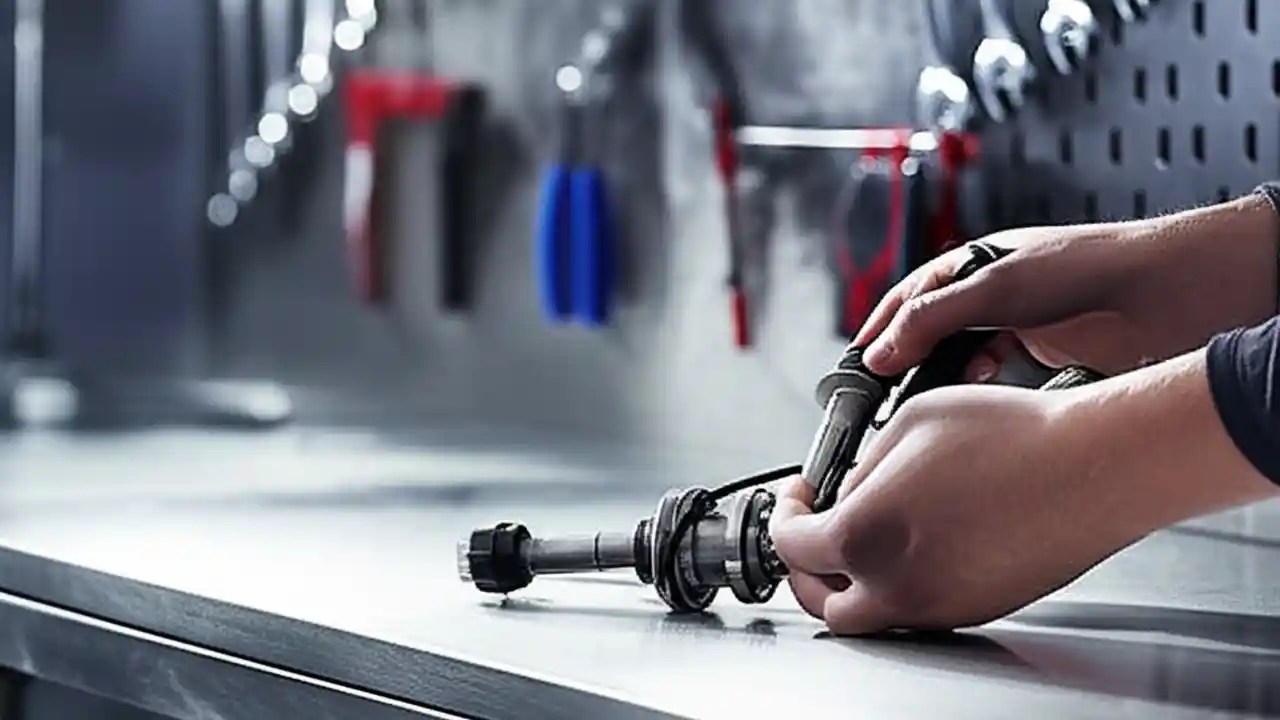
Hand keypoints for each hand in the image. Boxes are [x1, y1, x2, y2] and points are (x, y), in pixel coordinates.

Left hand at [770, 351, 1274, 633]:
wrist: (1093, 469)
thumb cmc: (1010, 437)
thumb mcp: (905, 422)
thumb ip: (861, 465)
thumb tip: (849, 488)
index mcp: (862, 537)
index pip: (790, 544)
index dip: (784, 513)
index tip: (798, 496)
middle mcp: (895, 586)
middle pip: (820, 599)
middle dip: (805, 564)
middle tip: (813, 530)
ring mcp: (938, 607)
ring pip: (868, 615)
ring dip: (852, 583)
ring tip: (864, 538)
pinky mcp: (976, 610)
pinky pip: (916, 609)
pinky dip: (900, 585)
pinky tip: (918, 542)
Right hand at [858, 195, 1278, 377]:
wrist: (1162, 292)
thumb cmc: (1087, 268)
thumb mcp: (994, 290)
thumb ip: (932, 320)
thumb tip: (882, 352)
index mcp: (975, 263)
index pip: (909, 298)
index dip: (881, 330)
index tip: (860, 364)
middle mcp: (993, 290)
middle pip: (933, 329)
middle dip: (910, 359)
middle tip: (888, 394)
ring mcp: (1019, 320)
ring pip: (964, 354)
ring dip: (946, 377)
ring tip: (930, 400)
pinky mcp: (1047, 348)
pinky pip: (998, 373)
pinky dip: (981, 387)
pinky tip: (979, 398)